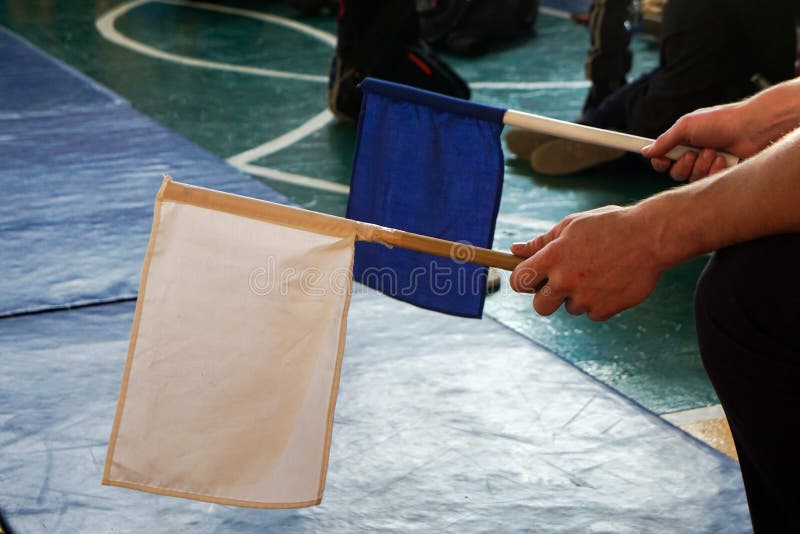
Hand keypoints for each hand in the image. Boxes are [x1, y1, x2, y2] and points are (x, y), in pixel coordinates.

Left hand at [508, 206, 666, 320]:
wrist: (652, 237)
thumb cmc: (609, 226)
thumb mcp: (571, 225)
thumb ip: (541, 242)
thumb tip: (514, 249)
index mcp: (552, 257)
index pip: (518, 281)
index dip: (522, 281)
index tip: (530, 279)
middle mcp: (565, 281)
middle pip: (539, 306)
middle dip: (546, 297)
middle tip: (562, 282)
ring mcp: (585, 298)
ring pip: (569, 308)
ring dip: (577, 296)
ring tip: (597, 272)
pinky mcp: (604, 310)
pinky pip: (591, 313)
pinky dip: (598, 302)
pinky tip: (611, 281)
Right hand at [642, 103, 759, 181]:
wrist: (752, 128)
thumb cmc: (721, 121)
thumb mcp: (686, 126)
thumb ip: (664, 140)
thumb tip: (646, 151)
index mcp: (682, 141)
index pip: (662, 158)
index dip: (659, 161)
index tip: (661, 160)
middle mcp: (692, 154)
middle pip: (674, 172)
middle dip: (683, 164)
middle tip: (692, 152)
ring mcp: (706, 165)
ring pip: (690, 179)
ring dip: (700, 165)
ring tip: (713, 151)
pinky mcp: (719, 174)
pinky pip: (706, 181)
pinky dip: (713, 170)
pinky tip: (723, 159)